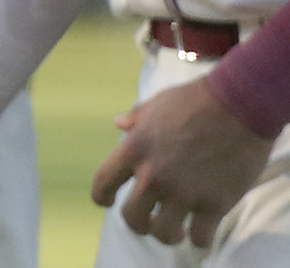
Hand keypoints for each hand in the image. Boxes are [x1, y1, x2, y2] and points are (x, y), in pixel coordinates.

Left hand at [92, 76, 273, 247]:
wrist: (238, 107)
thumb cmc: (195, 100)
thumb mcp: (157, 103)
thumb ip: (136, 118)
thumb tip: (119, 124)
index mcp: (134, 149)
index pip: (103, 182)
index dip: (101, 196)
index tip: (106, 202)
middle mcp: (153, 176)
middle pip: (132, 217)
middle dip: (138, 223)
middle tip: (148, 221)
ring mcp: (183, 193)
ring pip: (164, 233)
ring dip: (168, 234)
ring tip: (176, 230)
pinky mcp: (214, 205)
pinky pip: (201, 237)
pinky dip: (200, 238)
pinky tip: (202, 230)